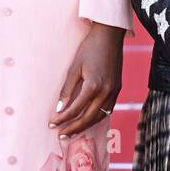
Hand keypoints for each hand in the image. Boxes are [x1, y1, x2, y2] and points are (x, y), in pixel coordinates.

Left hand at [49, 22, 124, 136]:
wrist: (109, 35)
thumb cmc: (89, 48)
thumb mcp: (74, 67)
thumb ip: (67, 89)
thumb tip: (59, 108)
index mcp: (93, 86)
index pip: (75, 109)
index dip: (62, 118)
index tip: (52, 124)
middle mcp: (106, 92)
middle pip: (88, 118)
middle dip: (73, 128)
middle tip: (61, 134)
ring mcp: (114, 92)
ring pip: (99, 116)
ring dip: (86, 126)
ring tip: (72, 131)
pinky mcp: (117, 89)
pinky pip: (107, 109)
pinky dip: (97, 117)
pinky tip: (88, 120)